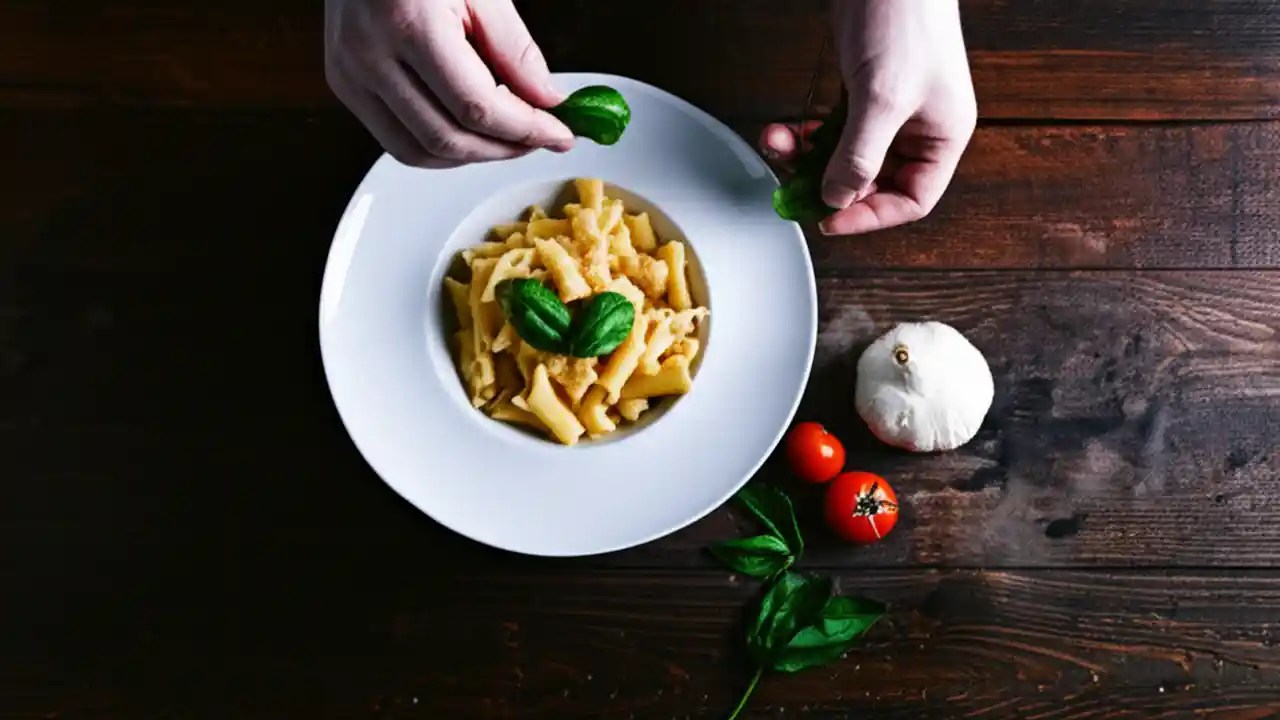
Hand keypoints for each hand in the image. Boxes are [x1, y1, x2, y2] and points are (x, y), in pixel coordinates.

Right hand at [324, 0, 573, 167]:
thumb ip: (515, 49)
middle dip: (503, 149)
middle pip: (447, 138)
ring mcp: (349, 73)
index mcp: (409, 22)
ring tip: (506, 138)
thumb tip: (546, 102)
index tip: (559, 134)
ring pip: (418, 152)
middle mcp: (369, 54)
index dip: (525, 129)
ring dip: (471, 156)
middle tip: (539, 139)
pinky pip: (395, 140)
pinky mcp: (342, 83)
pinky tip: (467, 131)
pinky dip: (438, 147)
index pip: (476, 107)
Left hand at [760, 0, 976, 234]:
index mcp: (943, 136)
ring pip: (846, 156)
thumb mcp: (882, 100)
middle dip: (829, 184)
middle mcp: (919, 127)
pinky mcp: (863, 89)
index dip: (870, 216)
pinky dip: (807, 133)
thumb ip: (858, 156)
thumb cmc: (904, 19)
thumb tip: (837, 198)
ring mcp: (890, 108)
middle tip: (793, 189)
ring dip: (809, 158)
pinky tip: (785, 130)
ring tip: (780, 147)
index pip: (911, 200)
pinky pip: (833, 129)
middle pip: (873, 181)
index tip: (829, 219)